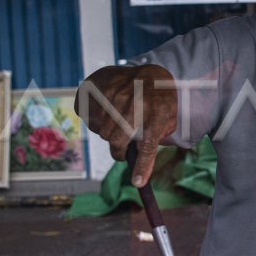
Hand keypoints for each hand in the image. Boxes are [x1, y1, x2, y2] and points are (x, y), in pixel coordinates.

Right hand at [76, 64, 177, 186]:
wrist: (152, 73)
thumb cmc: (161, 103)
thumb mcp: (168, 123)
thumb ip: (154, 142)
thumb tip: (140, 171)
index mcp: (156, 113)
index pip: (148, 146)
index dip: (142, 166)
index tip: (137, 182)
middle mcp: (133, 103)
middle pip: (116, 140)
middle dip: (118, 151)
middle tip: (122, 150)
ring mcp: (113, 94)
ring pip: (100, 130)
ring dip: (107, 133)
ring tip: (117, 125)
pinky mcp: (98, 87)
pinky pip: (86, 114)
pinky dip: (93, 119)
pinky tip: (105, 114)